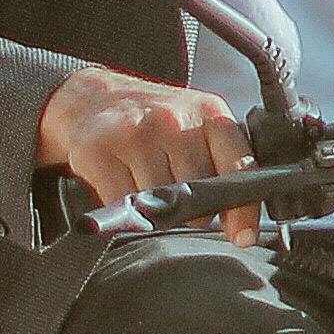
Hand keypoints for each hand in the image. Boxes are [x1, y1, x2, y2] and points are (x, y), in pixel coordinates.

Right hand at [35, 64, 250, 212]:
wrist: (90, 96)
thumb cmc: (153, 119)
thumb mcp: (199, 126)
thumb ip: (225, 164)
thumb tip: (242, 226)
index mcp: (208, 112)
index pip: (237, 167)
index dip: (243, 209)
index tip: (243, 237)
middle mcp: (173, 119)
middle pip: (197, 195)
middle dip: (193, 211)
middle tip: (179, 201)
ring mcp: (134, 134)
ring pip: (159, 203)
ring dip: (158, 211)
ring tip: (150, 191)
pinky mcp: (98, 151)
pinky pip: (122, 204)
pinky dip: (127, 210)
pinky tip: (125, 189)